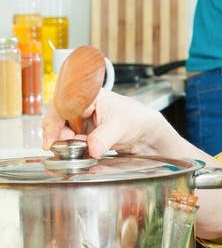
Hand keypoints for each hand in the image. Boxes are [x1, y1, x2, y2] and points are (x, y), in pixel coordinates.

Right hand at [42, 89, 163, 158]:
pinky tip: (80, 152)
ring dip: (63, 144)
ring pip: (60, 131)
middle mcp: (81, 106)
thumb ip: (105, 138)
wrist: (144, 132)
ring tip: (79, 150)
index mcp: (89, 95)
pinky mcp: (81, 132)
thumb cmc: (135, 120)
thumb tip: (91, 148)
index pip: (62, 105)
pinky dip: (70, 148)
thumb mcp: (120, 127)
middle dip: (57, 136)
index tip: (51, 140)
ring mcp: (80, 119)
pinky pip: (67, 140)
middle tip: (65, 149)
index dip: (53, 122)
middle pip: (56, 119)